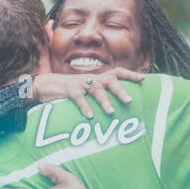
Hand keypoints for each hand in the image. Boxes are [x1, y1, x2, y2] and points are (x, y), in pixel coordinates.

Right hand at [29, 67, 145, 118]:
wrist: (46, 86)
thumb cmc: (70, 92)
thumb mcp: (87, 92)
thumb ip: (99, 97)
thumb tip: (114, 109)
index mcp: (98, 78)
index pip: (117, 72)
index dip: (130, 74)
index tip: (143, 78)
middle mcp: (92, 78)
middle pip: (110, 80)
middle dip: (121, 90)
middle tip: (130, 101)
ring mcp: (80, 82)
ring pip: (96, 89)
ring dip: (104, 101)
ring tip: (111, 112)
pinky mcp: (69, 89)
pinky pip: (79, 97)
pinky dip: (85, 106)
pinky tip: (90, 116)